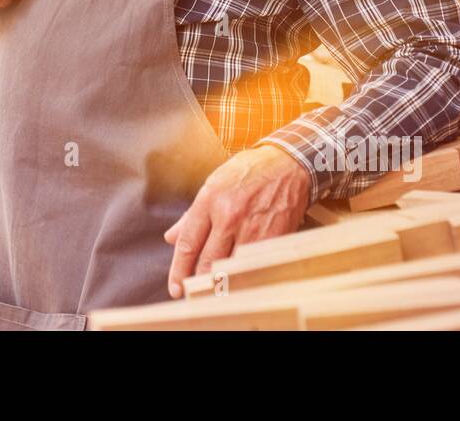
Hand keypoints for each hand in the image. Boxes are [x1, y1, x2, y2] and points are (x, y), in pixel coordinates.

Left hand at [164, 146, 309, 297]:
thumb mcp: (213, 184)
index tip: (176, 288)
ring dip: (220, 284)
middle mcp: (229, 216)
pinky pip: (253, 267)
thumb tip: (171, 238)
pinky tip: (238, 283)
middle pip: (208, 262)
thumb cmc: (248, 173)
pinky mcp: (273, 238)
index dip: (179, 270)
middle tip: (191, 294)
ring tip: (212, 291)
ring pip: (231, 269)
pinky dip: (244, 278)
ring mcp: (252, 229)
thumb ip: (192, 215)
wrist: (289, 165)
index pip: (188, 243)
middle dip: (197, 283)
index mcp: (210, 200)